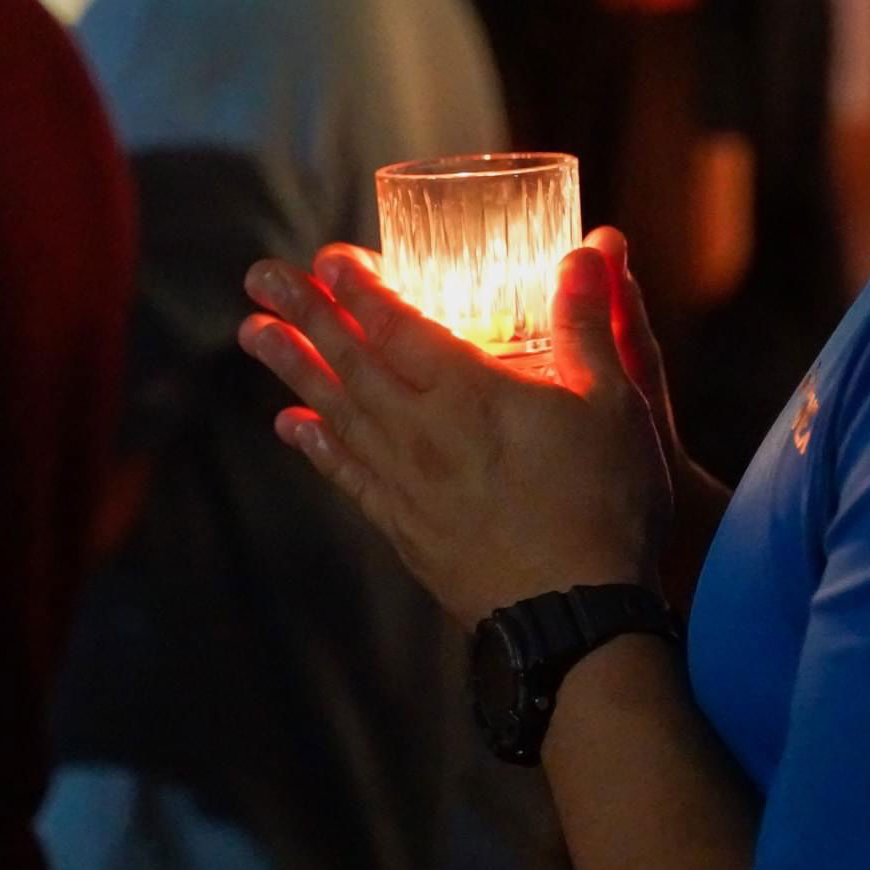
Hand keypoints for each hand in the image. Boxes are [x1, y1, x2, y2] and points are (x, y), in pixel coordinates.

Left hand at [238, 231, 672, 625]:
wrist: (573, 620)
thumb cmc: (603, 506)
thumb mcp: (615, 403)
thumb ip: (590, 323)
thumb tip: (590, 249)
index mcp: (470, 392)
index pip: (398, 324)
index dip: (360, 287)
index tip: (326, 257)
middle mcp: (423, 432)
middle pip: (350, 361)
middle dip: (303, 313)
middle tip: (258, 277)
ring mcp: (407, 484)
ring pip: (336, 413)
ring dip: (293, 369)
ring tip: (253, 334)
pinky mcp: (405, 530)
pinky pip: (348, 477)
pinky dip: (317, 448)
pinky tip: (292, 426)